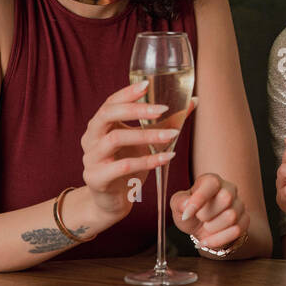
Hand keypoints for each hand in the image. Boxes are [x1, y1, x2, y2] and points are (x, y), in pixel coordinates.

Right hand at [81, 80, 187, 219]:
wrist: (112, 202)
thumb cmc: (128, 166)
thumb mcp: (146, 142)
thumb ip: (166, 122)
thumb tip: (193, 101)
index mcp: (100, 125)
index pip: (110, 102)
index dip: (127, 93)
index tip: (147, 84)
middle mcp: (91, 138)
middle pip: (107, 115)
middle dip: (136, 110)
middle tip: (163, 109)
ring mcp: (91, 158)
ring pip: (116, 139)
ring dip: (146, 135)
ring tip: (172, 135)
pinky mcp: (96, 178)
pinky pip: (123, 166)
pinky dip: (147, 161)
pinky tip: (166, 157)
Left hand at [171, 173, 249, 251]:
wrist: (201, 229)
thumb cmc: (190, 213)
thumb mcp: (178, 206)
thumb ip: (179, 202)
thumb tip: (186, 204)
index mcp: (212, 181)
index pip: (213, 183)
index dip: (199, 199)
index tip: (186, 215)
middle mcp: (229, 189)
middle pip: (226, 198)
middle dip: (207, 214)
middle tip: (200, 218)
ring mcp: (239, 204)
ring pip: (232, 216)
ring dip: (212, 228)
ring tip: (206, 227)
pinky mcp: (245, 220)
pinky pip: (236, 231)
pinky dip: (218, 239)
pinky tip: (208, 239)